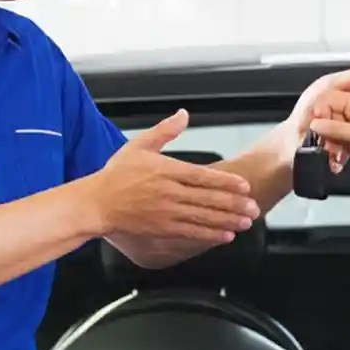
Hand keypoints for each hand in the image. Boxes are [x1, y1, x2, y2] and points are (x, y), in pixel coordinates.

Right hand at [86, 110, 258, 243]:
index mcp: (166, 170)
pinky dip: (209, 235)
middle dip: (234, 205)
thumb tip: (183, 114)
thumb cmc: (116, 175)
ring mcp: (166, 212)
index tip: (244, 186)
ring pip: (203, 218)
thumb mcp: (139, 146)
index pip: (202, 176)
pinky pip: (190, 233)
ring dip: (227, 221)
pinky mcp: (161, 228)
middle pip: (208, 199)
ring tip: (246, 223)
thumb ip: (165, 131)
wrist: (96, 203)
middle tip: (254, 208)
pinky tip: (225, 236)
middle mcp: (169, 192)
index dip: (226, 182)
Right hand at [306, 90, 349, 187]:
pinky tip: (336, 157)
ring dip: (329, 141)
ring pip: (333, 130)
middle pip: (330, 115)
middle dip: (324, 127)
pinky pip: (339, 143)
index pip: (332, 99)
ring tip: (332, 151)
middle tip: (324, 140)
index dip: (321, 111)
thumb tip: (315, 124)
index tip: (315, 124)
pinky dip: (335, 150)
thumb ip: (336, 129)